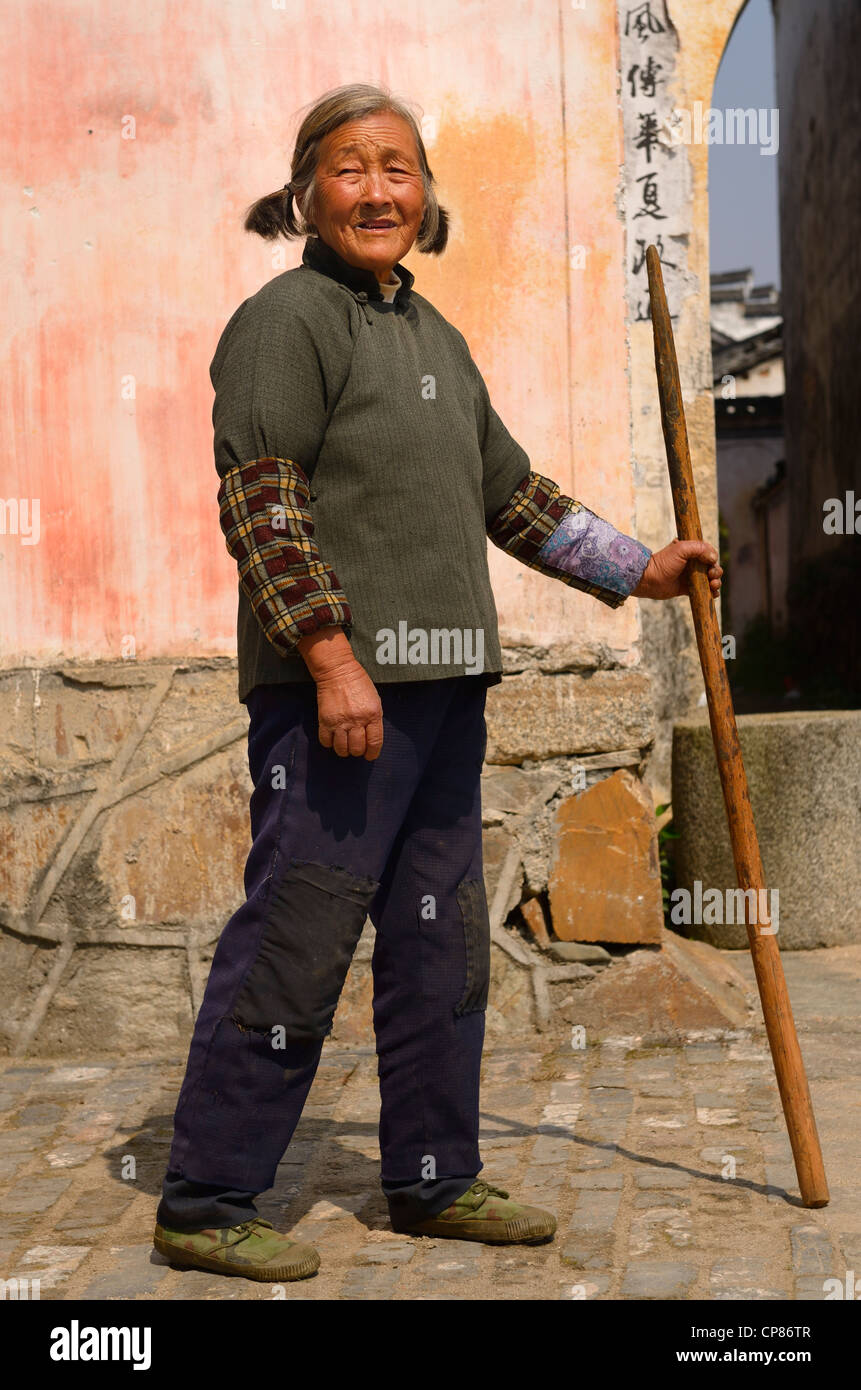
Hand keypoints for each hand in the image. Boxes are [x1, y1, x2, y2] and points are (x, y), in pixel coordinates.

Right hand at [296, 627, 383, 758]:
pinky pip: (326, 742)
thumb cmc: (358, 683)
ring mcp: (340, 721)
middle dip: (357, 751)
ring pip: (342, 749)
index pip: (374, 742)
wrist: (338, 671)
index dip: (372, 753)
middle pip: (357, 748)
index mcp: (373, 714)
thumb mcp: (375, 700)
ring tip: (344, 743)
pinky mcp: (325, 720)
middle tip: (356, 747)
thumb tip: (371, 739)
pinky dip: (329, 743)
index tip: (369, 755)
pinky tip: (333, 737)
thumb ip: (374, 720)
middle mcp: (357, 720)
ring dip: (343, 749)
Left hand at [633, 538, 722, 599]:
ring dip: (716, 582)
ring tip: (713, 585)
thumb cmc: (663, 563)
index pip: (709, 553)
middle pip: (712, 566)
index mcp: (691, 551)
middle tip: (711, 575)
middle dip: (716, 571)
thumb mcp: (681, 549)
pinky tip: (713, 594)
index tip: (711, 563)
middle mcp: (692, 563)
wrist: (649, 580)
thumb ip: (699, 548)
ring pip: (710, 579)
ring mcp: (691, 576)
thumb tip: (713, 557)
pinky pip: (704, 590)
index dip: (713, 558)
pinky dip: (711, 592)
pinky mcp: (688, 588)